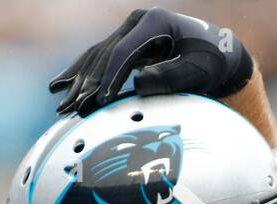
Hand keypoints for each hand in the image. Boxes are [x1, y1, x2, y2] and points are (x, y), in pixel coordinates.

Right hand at [49, 7, 253, 116]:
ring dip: (78, 82)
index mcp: (154, 21)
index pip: (124, 51)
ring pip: (97, 56)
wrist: (218, 54)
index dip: (111, 77)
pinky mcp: (126, 43)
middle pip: (105, 53)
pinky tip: (59, 87)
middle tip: (72, 109)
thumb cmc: (212, 62)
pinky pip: (99, 59)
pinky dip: (80, 75)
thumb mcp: (199, 71)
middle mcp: (137, 22)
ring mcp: (129, 31)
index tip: (100, 101)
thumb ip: (173, 77)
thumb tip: (140, 83)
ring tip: (62, 106)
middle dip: (88, 83)